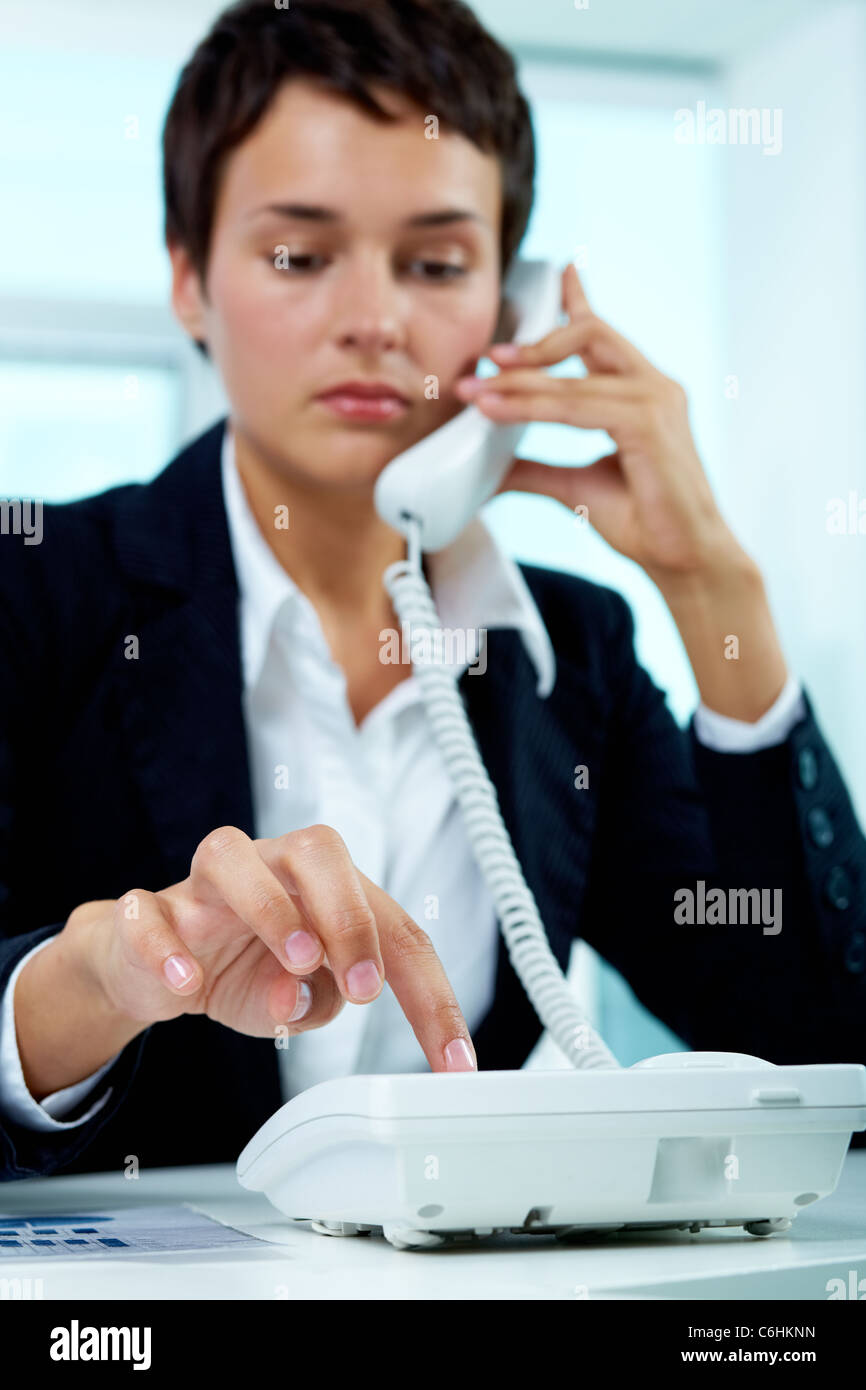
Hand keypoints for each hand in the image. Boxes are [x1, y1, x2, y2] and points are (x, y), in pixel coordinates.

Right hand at [68, 824, 476, 1073]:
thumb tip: (303, 994)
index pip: (393, 929)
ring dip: (271, 907)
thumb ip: (316, 1000)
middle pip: (320, 850)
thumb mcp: (297, 1001)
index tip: (453, 1061)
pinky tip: (188, 980)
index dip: (428, 995)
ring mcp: (206, 884)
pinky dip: (166, 944)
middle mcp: (271, 868)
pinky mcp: (146, 912)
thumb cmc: (244, 969)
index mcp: (326, 889)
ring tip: (296, 962)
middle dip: (350, 915)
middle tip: (364, 984)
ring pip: (232, 854)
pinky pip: (147, 911)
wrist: (153, 966)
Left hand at [455, 263, 742, 585]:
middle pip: (590, 333)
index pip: (604, 334)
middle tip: (488, 358)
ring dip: (519, 382)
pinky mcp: (649, 423)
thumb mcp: (573, 486)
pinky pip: (578, 405)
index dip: (579, 299)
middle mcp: (654, 386)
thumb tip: (489, 465)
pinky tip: (498, 411)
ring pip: (574, 374)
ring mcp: (656, 400)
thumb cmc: (644, 522)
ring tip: (477, 392)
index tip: (560, 272)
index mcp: (642, 393)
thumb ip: (534, 467)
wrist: (684, 561)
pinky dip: (532, 407)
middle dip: (535, 342)